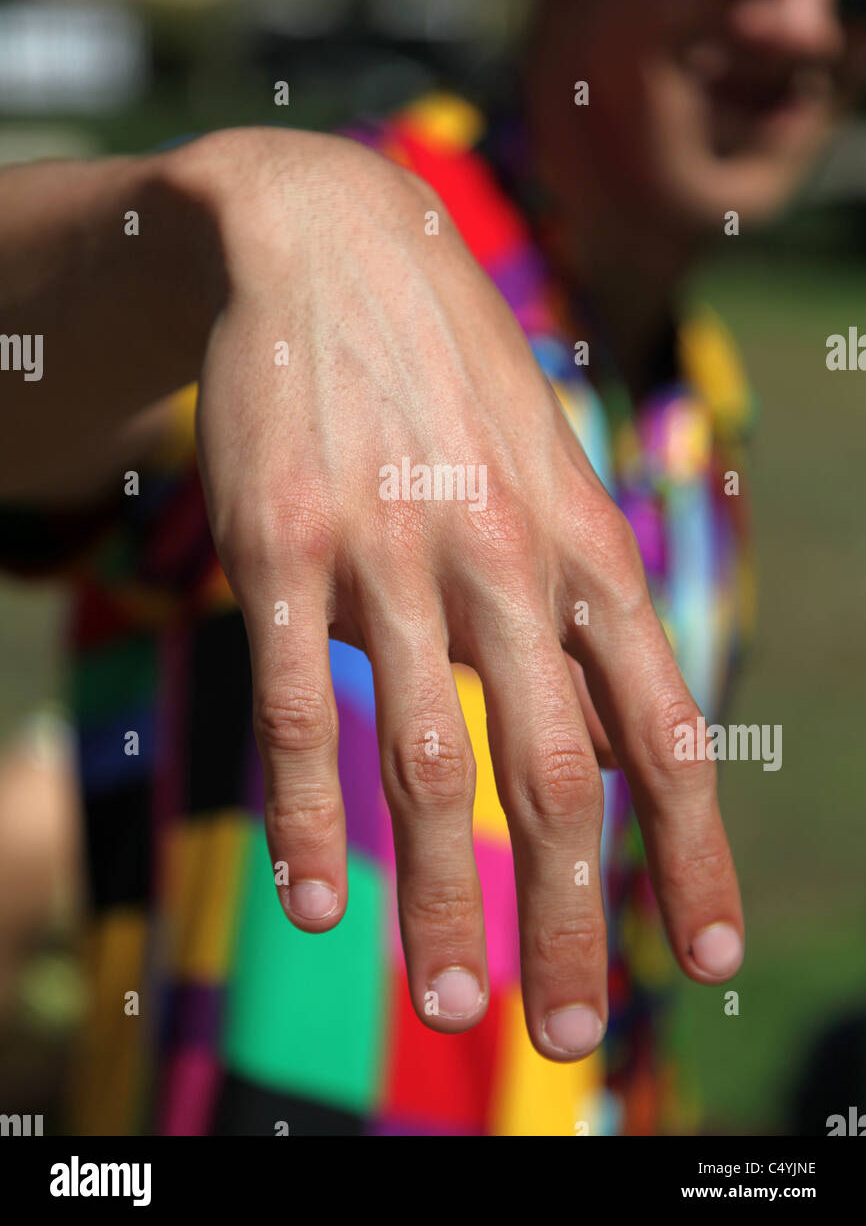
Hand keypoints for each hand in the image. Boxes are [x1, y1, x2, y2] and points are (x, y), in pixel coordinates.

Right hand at [180, 126, 743, 1061]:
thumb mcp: (551, 473)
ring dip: (440, 896)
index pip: (661, 730)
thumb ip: (582, 607)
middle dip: (567, 917)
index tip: (698, 957)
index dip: (688, 855)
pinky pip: (300, 706)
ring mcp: (393, 549)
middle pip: (554, 775)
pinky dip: (308, 816)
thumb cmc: (454, 378)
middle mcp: (506, 557)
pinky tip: (312, 898)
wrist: (330, 240)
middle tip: (570, 1037)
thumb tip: (612, 747)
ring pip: (427, 759)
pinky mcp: (284, 545)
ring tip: (449, 1002)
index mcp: (586, 544)